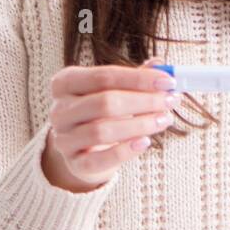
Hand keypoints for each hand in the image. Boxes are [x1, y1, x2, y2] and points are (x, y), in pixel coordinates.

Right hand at [42, 60, 192, 192]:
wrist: (83, 150)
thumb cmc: (101, 114)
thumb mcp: (113, 91)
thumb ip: (134, 79)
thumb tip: (161, 66)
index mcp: (66, 82)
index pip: (104, 76)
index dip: (138, 79)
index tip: (168, 81)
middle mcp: (60, 109)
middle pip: (104, 103)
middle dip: (143, 101)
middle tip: (170, 101)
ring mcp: (64, 138)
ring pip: (102, 131)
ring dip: (139, 125)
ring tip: (164, 120)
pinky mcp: (75, 163)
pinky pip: (100, 159)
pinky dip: (125, 151)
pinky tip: (145, 142)